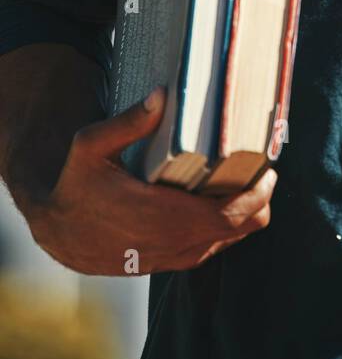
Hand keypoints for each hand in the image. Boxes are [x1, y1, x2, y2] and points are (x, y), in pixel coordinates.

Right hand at [24, 88, 276, 275]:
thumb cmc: (75, 181)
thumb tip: (162, 95)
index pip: (224, 216)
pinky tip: (224, 208)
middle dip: (257, 206)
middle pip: (233, 231)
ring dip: (240, 220)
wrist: (54, 229)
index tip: (269, 174)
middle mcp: (166, 242)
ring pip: (221, 244)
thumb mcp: (92, 145)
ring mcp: (165, 257)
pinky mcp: (160, 263)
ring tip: (250, 186)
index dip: (254, 199)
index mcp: (157, 215)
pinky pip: (203, 252)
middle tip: (265, 176)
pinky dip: (221, 232)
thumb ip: (129, 122)